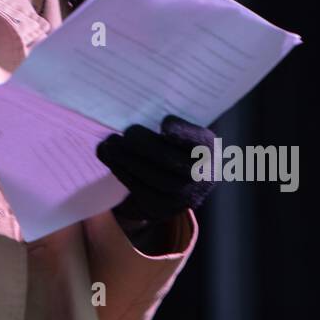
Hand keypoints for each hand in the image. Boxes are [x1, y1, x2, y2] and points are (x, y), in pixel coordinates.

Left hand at [95, 115, 217, 223]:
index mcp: (208, 148)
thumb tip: (126, 110)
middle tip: (125, 132)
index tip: (164, 124)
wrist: (168, 179)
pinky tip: (112, 160)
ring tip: (110, 145)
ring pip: (157, 179)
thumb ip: (158, 120)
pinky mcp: (165, 209)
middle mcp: (204, 175)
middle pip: (174, 161)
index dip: (184, 134)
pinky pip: (144, 193)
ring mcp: (186, 196)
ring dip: (129, 160)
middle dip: (145, 146)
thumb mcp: (172, 130)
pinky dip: (125, 174)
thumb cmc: (168, 143)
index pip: (201, 142)